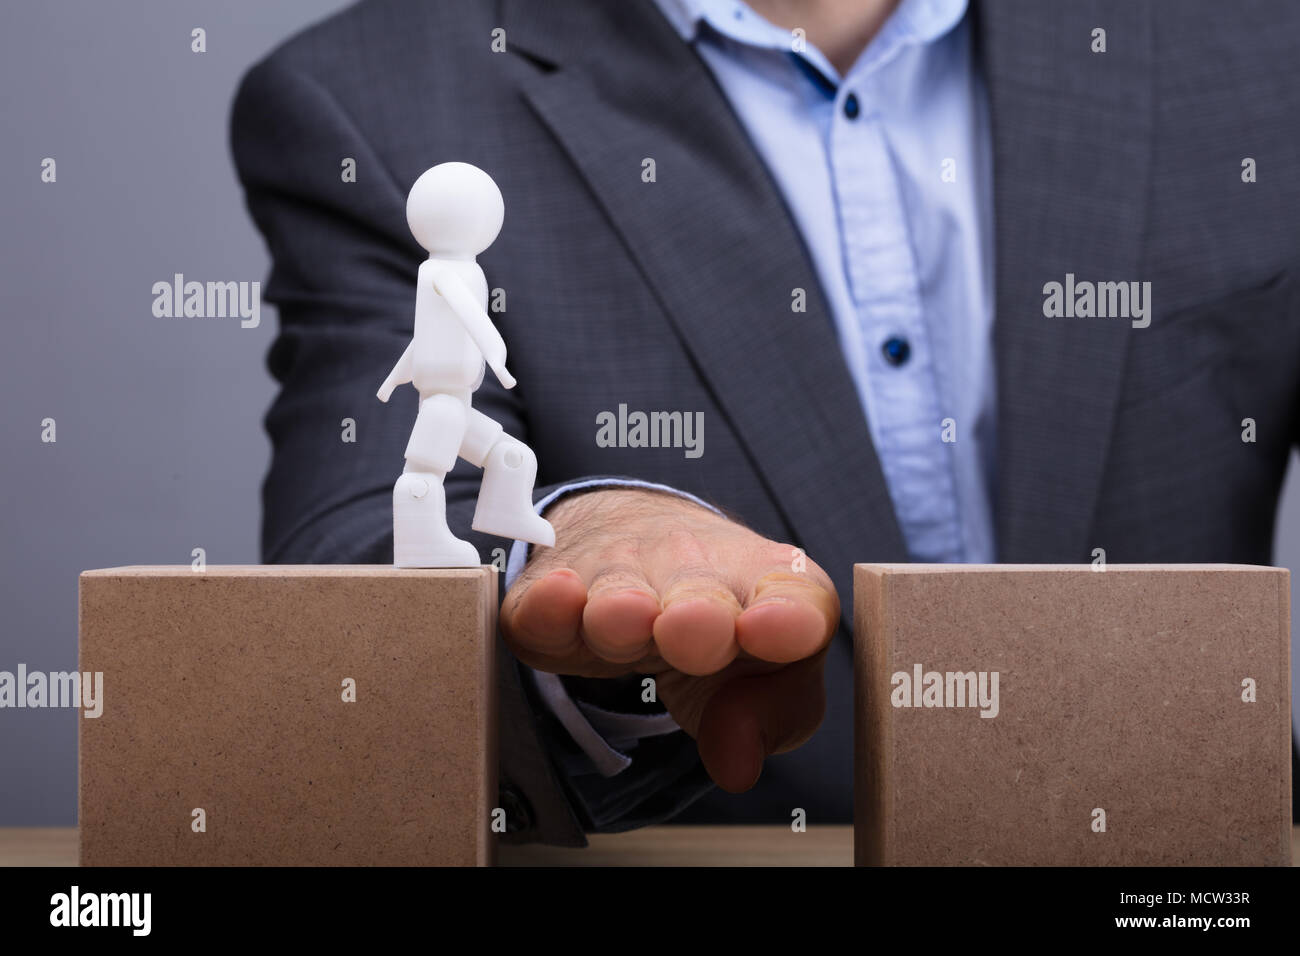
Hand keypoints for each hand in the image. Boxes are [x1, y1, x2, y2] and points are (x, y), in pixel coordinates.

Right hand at [500, 488, 839, 792]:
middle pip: (699, 592)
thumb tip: (737, 766)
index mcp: (769, 585)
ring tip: (625, 622)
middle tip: (693, 634)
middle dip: (698, 614)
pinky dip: (546, 605)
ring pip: (619, 591)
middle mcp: (696, 568)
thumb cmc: (724, 626)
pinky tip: (556, 599)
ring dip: (621, 608)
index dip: (785, 617)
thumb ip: (772, 716)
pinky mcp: (551, 592)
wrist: (641, 546)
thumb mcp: (771, 679)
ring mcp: (619, 572)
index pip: (792, 596)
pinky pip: (544, 601)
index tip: (773, 633)